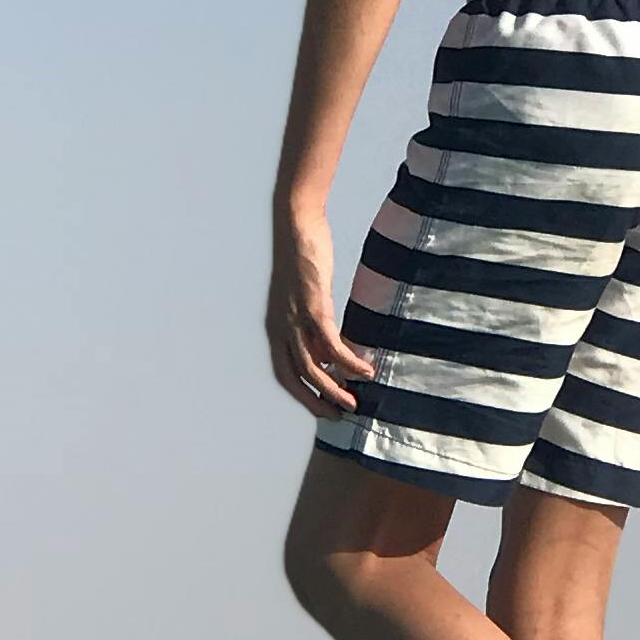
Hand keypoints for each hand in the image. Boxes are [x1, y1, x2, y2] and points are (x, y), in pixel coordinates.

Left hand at [266, 222, 373, 415]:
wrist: (297, 224)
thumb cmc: (304, 258)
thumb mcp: (307, 298)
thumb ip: (314, 325)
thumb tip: (332, 352)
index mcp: (275, 328)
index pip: (284, 373)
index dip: (302, 395)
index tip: (322, 409)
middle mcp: (280, 327)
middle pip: (296, 376)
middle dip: (317, 400)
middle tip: (338, 415)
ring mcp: (295, 318)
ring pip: (313, 365)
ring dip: (334, 387)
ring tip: (355, 401)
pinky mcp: (313, 305)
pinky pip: (331, 343)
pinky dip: (348, 360)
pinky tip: (364, 369)